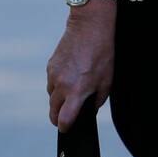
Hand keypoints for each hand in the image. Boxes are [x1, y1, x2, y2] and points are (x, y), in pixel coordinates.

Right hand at [46, 1, 115, 131]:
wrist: (89, 27)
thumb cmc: (102, 54)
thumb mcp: (107, 81)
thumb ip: (97, 101)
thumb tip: (89, 111)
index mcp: (76, 91)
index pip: (63, 119)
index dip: (65, 127)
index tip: (67, 129)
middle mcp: (61, 85)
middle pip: (52, 111)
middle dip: (58, 117)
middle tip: (65, 118)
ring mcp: (53, 74)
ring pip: (50, 96)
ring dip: (58, 99)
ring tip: (71, 93)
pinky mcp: (50, 65)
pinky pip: (50, 82)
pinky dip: (57, 85)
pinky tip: (69, 77)